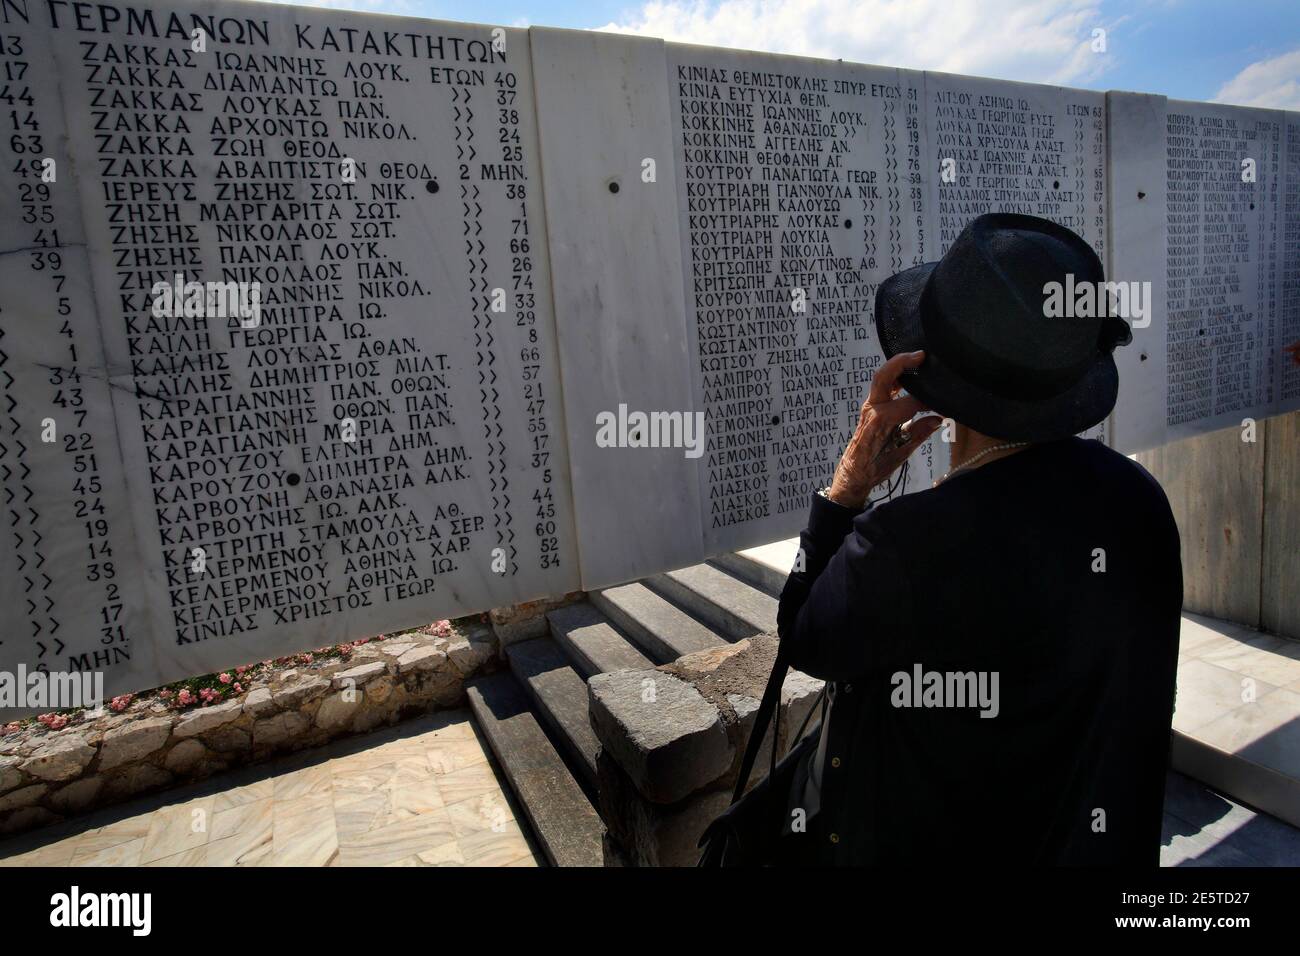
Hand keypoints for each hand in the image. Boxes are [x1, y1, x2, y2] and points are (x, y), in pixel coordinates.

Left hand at [826, 350, 943, 508]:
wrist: (854, 474)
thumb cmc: (875, 467)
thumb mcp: (901, 454)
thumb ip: (919, 433)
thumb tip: (938, 419)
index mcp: (881, 421)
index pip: (910, 402)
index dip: (928, 402)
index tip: (943, 404)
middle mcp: (873, 409)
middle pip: (884, 376)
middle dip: (902, 362)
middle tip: (922, 355)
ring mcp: (869, 406)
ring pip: (882, 378)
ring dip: (899, 366)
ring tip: (918, 359)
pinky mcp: (870, 407)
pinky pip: (883, 387)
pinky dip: (895, 377)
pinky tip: (910, 374)